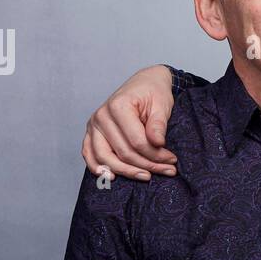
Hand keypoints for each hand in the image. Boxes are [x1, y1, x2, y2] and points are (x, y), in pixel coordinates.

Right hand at [81, 65, 177, 180]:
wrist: (145, 82)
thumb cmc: (153, 92)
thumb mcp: (162, 104)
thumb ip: (158, 124)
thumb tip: (158, 143)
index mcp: (118, 106)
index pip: (137, 142)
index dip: (156, 155)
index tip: (172, 160)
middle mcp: (101, 116)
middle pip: (123, 153)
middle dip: (147, 165)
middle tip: (168, 170)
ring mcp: (94, 125)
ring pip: (105, 158)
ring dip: (127, 172)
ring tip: (146, 176)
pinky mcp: (92, 133)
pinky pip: (89, 154)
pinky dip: (97, 167)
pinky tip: (111, 177)